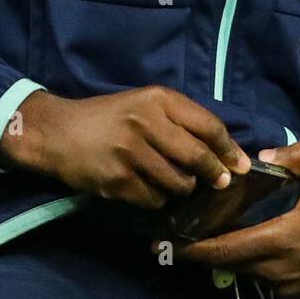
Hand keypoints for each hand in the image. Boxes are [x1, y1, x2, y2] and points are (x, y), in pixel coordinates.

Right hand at [0, 85, 250, 208]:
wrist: (57, 132)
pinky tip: (145, 187)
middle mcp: (146, 123)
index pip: (208, 125)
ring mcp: (131, 153)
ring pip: (179, 183)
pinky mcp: (118, 180)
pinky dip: (156, 198)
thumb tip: (223, 153)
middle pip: (197, 157)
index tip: (242, 166)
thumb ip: (179, 122)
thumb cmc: (107, 117)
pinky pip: (154, 199)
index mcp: (157, 100)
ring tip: (172, 181)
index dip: (229, 149)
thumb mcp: (143, 105)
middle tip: (220, 183)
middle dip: (215, 175)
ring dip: (182, 188)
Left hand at [154, 141, 299, 296]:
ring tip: (211, 236)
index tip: (168, 245)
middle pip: (232, 265)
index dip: (195, 251)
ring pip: (248, 273)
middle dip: (205, 253)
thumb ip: (294, 158)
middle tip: (181, 236)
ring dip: (230, 259)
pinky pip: (267, 280)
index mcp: (283, 239)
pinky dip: (252, 265)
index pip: (227, 250)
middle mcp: (282, 269)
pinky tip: (250, 244)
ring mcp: (293, 284)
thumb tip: (262, 153)